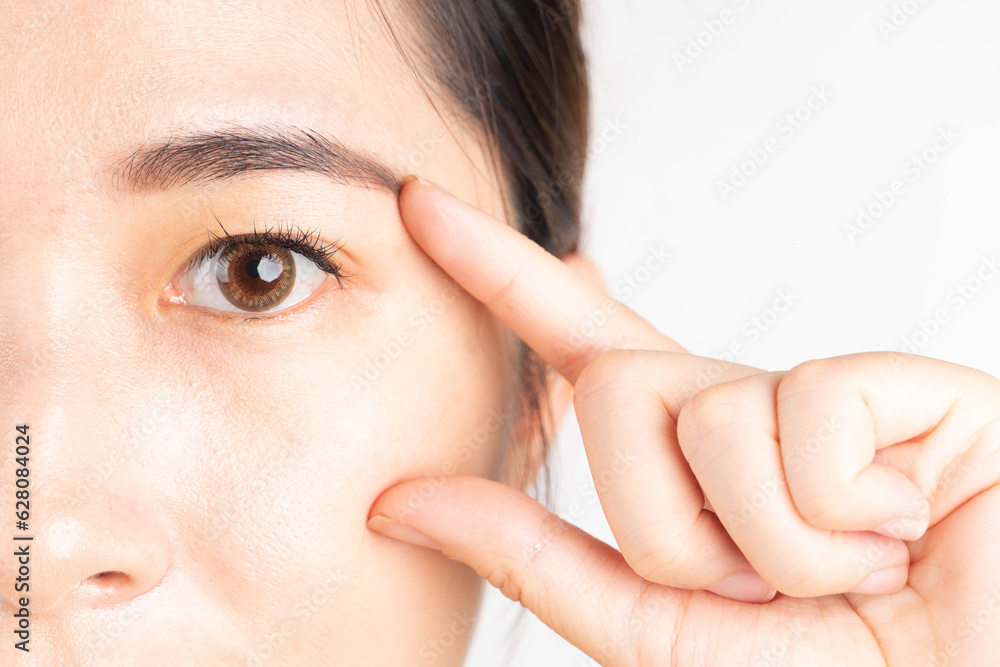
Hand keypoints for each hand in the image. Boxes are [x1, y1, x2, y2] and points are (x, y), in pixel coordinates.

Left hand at [367, 178, 999, 665]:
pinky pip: (806, 411)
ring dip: (766, 540)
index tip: (421, 209)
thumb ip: (531, 560)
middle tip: (758, 586)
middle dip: (664, 521)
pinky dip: (836, 513)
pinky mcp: (900, 382)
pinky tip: (900, 528)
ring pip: (704, 412)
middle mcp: (745, 410)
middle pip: (617, 385)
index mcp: (689, 464)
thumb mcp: (653, 630)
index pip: (577, 341)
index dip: (497, 272)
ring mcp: (821, 389)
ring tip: (850, 571)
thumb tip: (396, 502)